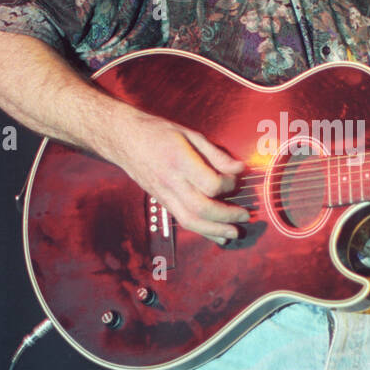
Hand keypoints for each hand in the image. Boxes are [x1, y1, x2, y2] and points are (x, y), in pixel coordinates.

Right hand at [115, 112, 249, 242]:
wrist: (124, 139)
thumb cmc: (157, 132)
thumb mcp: (189, 134)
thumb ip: (215, 154)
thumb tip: (238, 168)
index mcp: (179, 161)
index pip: (209, 183)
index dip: (228, 184)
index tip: (236, 178)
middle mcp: (170, 181)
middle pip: (201, 208)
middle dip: (226, 216)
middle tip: (245, 215)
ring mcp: (164, 194)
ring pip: (190, 221)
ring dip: (215, 231)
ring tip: (234, 233)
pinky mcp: (162, 201)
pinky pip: (183, 221)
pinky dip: (202, 231)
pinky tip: (217, 237)